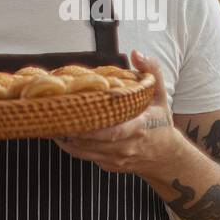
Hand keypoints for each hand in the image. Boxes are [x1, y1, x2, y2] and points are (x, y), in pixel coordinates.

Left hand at [53, 50, 182, 178]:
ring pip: (84, 152)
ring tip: (53, 123)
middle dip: (72, 130)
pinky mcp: (109, 165)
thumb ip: (151, 72)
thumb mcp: (160, 96)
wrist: (166, 157)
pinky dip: (72, 147)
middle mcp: (126, 146)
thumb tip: (136, 54)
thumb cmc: (160, 123)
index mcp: (139, 128)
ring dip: (66, 139)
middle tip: (55, 115)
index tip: (76, 116)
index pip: (114, 131)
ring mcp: (116, 159)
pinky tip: (62, 133)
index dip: (92, 128)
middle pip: (93, 142)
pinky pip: (86, 157)